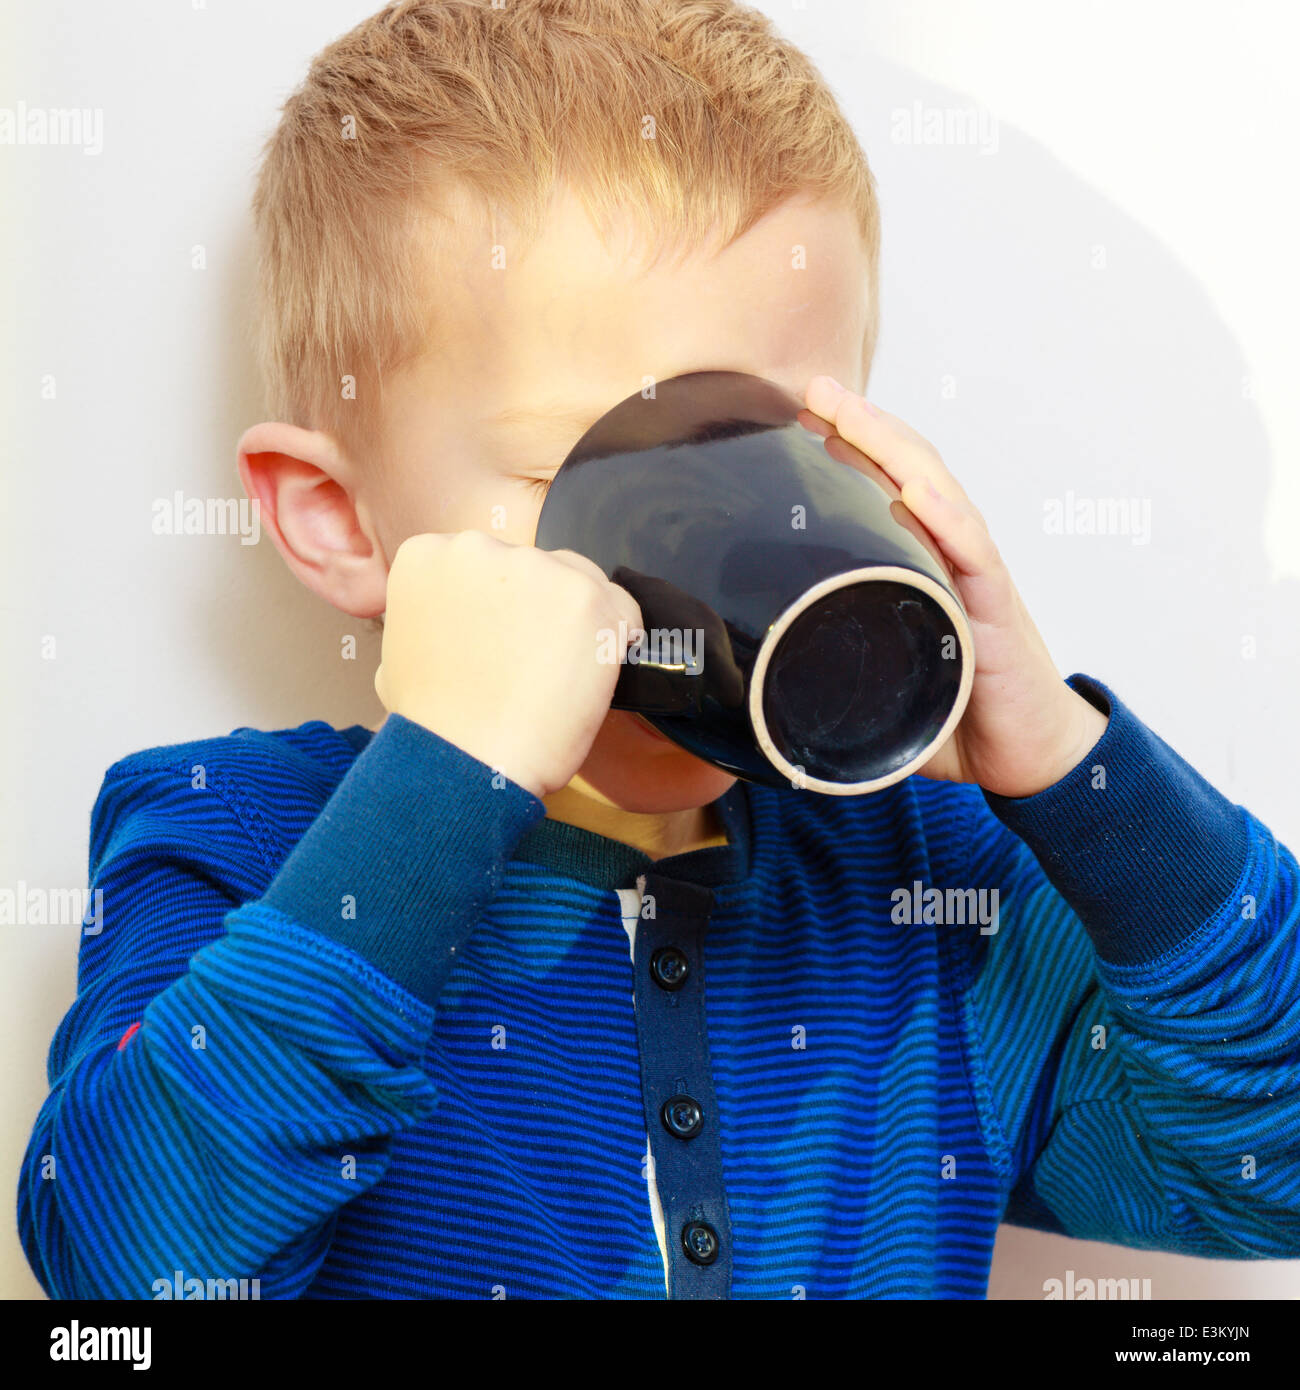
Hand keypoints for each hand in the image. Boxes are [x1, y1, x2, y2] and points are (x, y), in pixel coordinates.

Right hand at [374, 529, 643, 798]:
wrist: (465, 761)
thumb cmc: (435, 722)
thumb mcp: (402, 650)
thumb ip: (436, 613)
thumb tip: (463, 619)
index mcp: (431, 555)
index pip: (489, 562)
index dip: (503, 606)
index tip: (503, 642)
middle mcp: (479, 547)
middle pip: (537, 566)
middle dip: (542, 608)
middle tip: (534, 664)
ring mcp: (535, 568)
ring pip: (581, 582)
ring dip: (579, 622)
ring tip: (560, 676)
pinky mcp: (584, 598)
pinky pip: (622, 610)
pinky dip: (616, 640)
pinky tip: (592, 676)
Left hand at [799, 378, 1107, 798]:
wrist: (1029, 758)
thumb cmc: (955, 717)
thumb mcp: (881, 682)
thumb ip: (837, 664)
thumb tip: (767, 675)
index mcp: (923, 566)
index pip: (886, 491)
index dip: (849, 450)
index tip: (801, 416)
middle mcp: (952, 558)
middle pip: (908, 474)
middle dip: (862, 427)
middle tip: (814, 389)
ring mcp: (976, 578)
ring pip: (936, 496)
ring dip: (894, 449)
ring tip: (850, 412)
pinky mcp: (996, 612)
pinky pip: (974, 555)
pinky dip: (947, 519)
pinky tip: (917, 489)